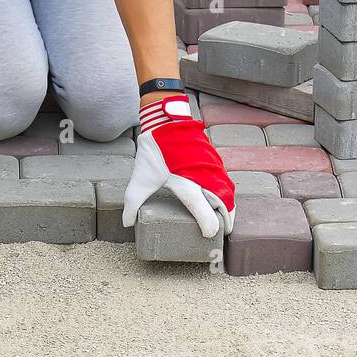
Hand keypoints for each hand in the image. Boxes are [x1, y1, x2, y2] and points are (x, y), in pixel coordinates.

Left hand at [123, 94, 234, 237]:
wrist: (166, 120)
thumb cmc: (155, 151)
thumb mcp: (140, 178)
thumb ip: (133, 202)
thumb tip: (127, 223)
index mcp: (187, 182)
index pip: (203, 208)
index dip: (208, 223)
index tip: (209, 235)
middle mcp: (204, 175)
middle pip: (224, 203)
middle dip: (226, 219)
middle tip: (223, 232)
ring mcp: (213, 166)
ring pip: (228, 191)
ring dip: (229, 206)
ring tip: (226, 219)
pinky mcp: (215, 160)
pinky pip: (226, 180)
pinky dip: (227, 193)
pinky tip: (222, 199)